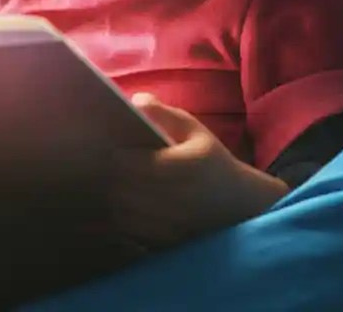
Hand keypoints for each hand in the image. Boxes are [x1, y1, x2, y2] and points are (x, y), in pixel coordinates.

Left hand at [110, 93, 289, 246]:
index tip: (110, 145)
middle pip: (119, 187)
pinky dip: (121, 218)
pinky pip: (127, 231)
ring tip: (114, 183)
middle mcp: (172, 199)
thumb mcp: (194, 132)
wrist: (239, 205)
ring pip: (119, 211)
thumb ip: (164, 115)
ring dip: (112, 197)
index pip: (128, 161)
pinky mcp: (162, 243)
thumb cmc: (211, 162)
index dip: (116, 154)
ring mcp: (167, 225)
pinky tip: (127, 204)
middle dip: (110, 175)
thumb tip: (135, 100)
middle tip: (104, 163)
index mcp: (180, 167)